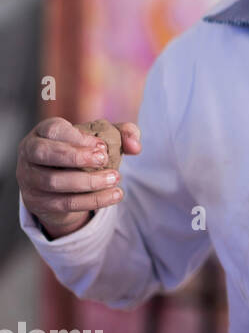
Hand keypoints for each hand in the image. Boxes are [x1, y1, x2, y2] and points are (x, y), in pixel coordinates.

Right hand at [16, 118, 142, 239]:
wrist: (64, 187)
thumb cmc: (84, 153)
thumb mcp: (103, 139)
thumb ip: (124, 134)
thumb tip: (135, 146)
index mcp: (43, 132)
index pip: (52, 129)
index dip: (77, 137)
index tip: (102, 146)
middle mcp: (30, 153)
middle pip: (44, 153)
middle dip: (76, 156)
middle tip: (104, 159)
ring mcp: (29, 178)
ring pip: (53, 181)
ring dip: (88, 181)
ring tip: (115, 178)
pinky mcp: (37, 201)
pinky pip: (65, 203)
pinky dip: (93, 200)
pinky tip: (115, 195)